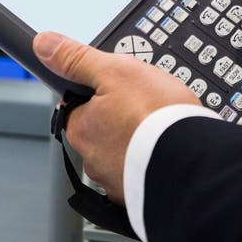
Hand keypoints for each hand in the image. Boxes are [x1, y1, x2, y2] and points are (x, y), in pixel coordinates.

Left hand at [33, 32, 198, 203]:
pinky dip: (154, 163)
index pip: (78, 105)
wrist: (198, 164)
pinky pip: (144, 174)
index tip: (119, 89)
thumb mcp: (114, 72)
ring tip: (163, 129)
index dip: (99, 93)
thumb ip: (77, 59)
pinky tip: (169, 152)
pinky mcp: (142, 196)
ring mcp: (118, 182)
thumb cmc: (156, 118)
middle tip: (149, 107)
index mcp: (81, 129)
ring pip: (125, 153)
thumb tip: (43, 45)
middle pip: (102, 130)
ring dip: (139, 142)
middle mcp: (93, 160)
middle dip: (121, 118)